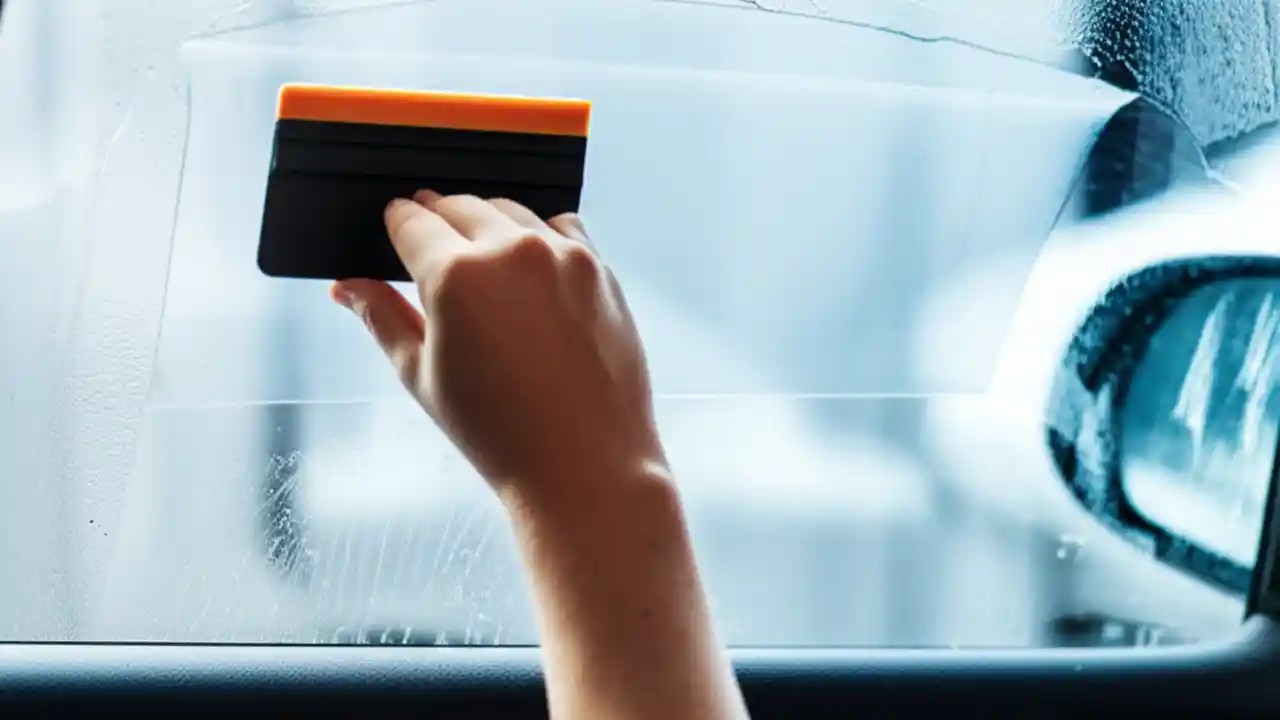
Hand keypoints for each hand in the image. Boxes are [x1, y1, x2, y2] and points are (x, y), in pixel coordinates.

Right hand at [331, 191, 666, 500]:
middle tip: (430, 246)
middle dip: (438, 219)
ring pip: (511, 211)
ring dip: (487, 223)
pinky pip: (563, 227)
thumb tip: (346, 286)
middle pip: (459, 206)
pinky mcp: (599, 269)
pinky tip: (530, 268)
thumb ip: (382, 318)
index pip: (410, 220)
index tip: (394, 226)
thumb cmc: (497, 432)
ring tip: (478, 260)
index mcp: (455, 275)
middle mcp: (511, 250)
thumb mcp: (421, 376)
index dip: (396, 223)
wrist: (584, 463)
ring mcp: (563, 255)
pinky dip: (539, 236)